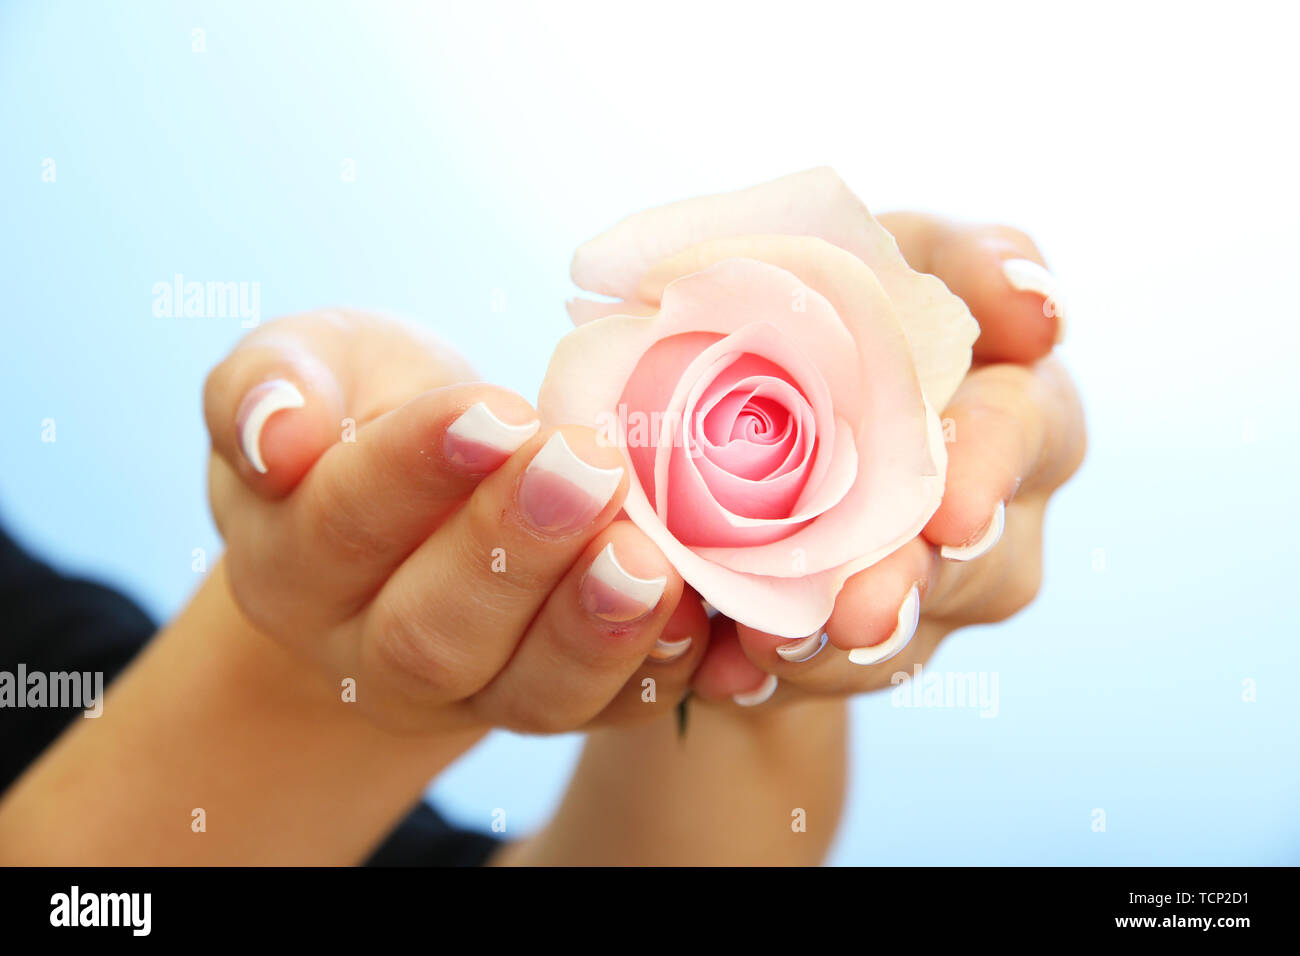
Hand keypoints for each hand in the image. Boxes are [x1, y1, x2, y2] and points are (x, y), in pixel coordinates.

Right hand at [204, 309, 708, 733]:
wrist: (410, 510)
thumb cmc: (360, 413)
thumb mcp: (305, 370)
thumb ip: (267, 386)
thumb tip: (277, 434)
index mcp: (294, 560)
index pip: (345, 521)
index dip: (418, 469)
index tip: (494, 412)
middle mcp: (371, 649)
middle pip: (433, 627)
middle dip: (516, 549)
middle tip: (589, 466)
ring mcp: (472, 692)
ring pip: (525, 691)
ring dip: (593, 627)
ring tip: (648, 557)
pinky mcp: (555, 701)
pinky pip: (608, 711)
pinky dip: (659, 671)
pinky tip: (700, 614)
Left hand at [690, 216, 1085, 704]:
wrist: (736, 410)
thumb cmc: (830, 315)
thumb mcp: (882, 259)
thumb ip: (963, 261)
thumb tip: (1037, 308)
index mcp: (1011, 405)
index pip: (1030, 430)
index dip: (994, 467)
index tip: (955, 511)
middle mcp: (988, 510)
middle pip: (978, 564)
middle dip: (914, 585)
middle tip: (863, 611)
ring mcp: (926, 589)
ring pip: (907, 634)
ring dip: (841, 649)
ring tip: (776, 643)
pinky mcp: (852, 645)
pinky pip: (824, 676)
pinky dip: (772, 676)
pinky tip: (731, 675)